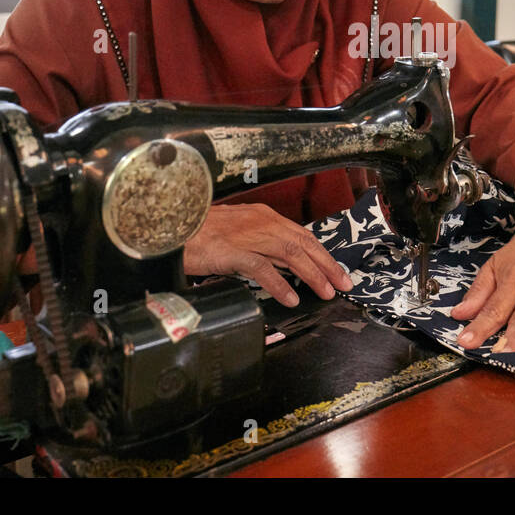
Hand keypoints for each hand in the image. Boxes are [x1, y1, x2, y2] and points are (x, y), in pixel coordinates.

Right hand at [182, 204, 353, 306]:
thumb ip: (261, 245)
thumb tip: (285, 264)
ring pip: (290, 254)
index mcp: (263, 216)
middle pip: (303, 243)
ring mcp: (247, 236)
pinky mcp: (231, 251)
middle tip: (344, 283)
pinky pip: (262, 268)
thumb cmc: (200, 233)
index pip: (301, 235)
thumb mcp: (238, 234)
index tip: (338, 271)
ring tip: (326, 292)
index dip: (322, 254)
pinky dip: (279, 284)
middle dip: (327, 264)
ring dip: (312, 274)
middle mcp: (260, 222)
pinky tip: (290, 297)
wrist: (171, 226)